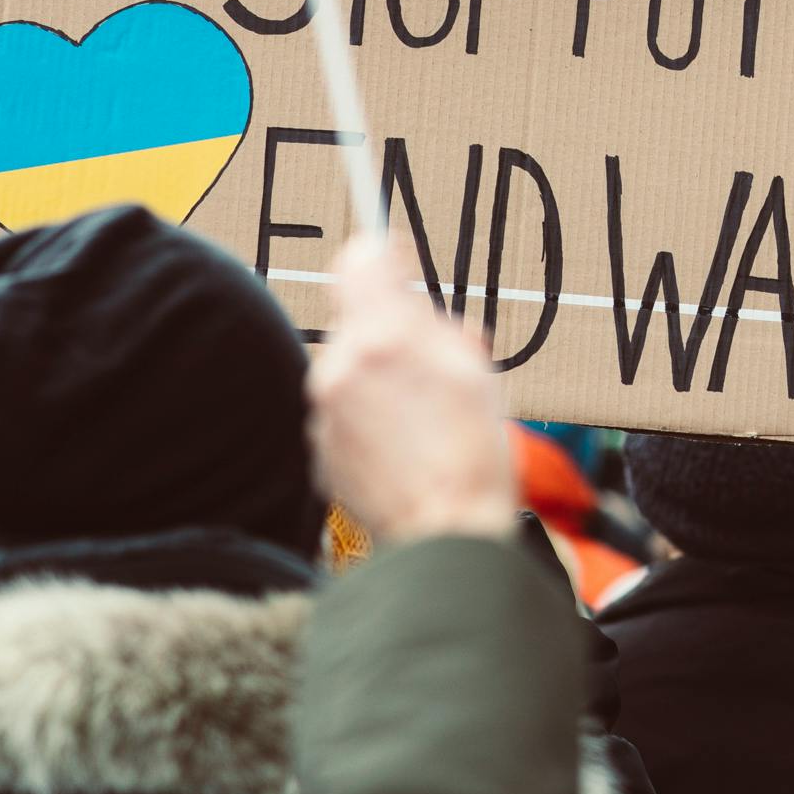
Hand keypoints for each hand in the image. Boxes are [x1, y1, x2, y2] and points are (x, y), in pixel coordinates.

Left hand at [309, 236, 519, 543]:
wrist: (445, 535)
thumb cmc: (473, 458)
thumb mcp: (472, 369)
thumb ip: (431, 319)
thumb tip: (406, 288)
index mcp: (382, 338)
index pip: (358, 258)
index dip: (383, 258)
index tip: (400, 268)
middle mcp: (340, 368)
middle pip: (358, 320)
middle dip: (393, 334)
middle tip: (435, 369)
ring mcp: (325, 412)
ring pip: (351, 368)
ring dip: (380, 379)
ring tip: (424, 419)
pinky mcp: (320, 448)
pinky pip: (344, 411)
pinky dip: (369, 418)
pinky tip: (404, 446)